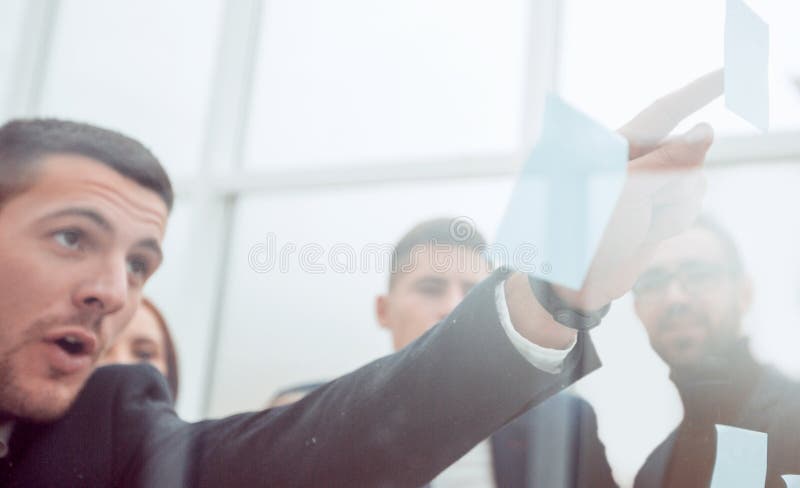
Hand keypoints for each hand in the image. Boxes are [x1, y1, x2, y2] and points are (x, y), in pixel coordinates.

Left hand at [556, 69, 722, 309]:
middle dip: (672, 181)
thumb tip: (707, 130)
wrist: (574, 288)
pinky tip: (644, 235)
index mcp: (609, 146)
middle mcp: (628, 160)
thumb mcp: (624, 193)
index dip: (699, 90)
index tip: (732, 73)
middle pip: (683, 151)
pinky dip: (673, 221)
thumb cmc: (584, 234)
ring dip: (672, 206)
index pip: (662, 111)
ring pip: (692, 180)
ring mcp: (643, 186)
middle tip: (635, 207)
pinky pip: (688, 204)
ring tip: (635, 225)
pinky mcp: (654, 209)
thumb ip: (669, 160)